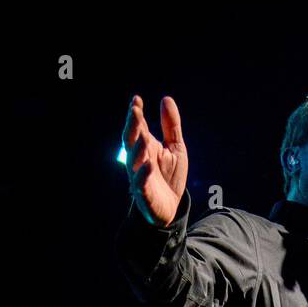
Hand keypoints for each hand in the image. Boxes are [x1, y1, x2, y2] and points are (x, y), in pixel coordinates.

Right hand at [121, 94, 188, 227]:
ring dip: (138, 149)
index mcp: (146, 147)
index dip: (136, 115)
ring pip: (134, 162)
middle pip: (132, 141)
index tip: (137, 100)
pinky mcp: (145, 195)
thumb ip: (171, 126)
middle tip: (136, 112)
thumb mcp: (175, 148)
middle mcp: (139, 160)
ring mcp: (140, 177)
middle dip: (133, 127)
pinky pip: (141, 184)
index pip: (138, 128)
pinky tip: (148, 166)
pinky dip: (143, 175)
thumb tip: (166, 99)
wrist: (171, 207)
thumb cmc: (170, 175)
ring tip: (143, 136)